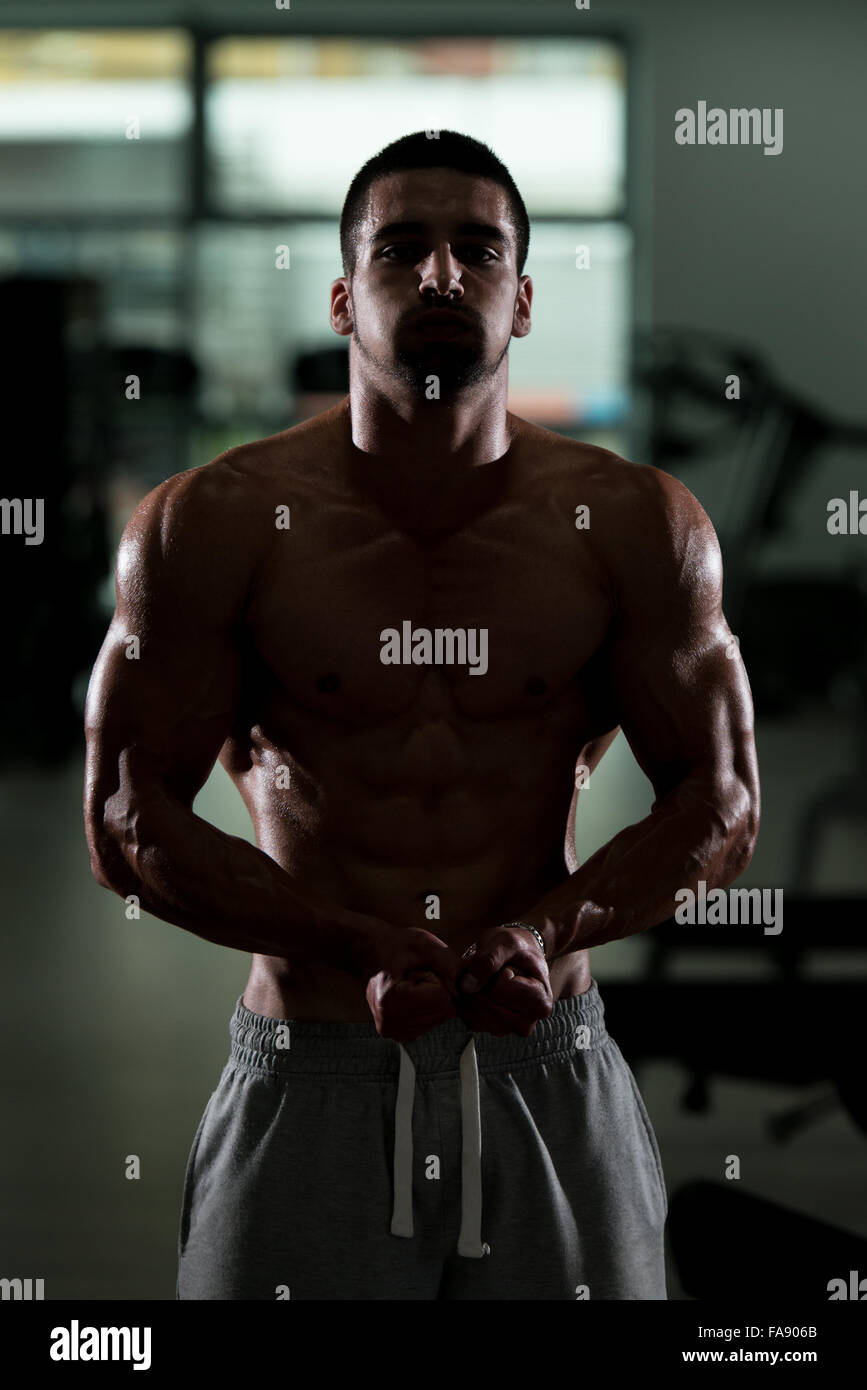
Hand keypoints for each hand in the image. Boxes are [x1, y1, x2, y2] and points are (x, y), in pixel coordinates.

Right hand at [364, 926, 461, 1042]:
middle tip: (415, 976)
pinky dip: (427, 1007)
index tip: (417, 969)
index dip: (437, 979)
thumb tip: (470, 984)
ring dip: (433, 999)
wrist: (367, 951)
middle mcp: (390, 1023)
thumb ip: (449, 962)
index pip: (443, 998)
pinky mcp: (399, 1034)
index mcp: (392, 1002)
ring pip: (440, 1018)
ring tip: (412, 983)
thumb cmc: (393, 945)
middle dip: (438, 991)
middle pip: (444, 1012)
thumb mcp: (424, 944)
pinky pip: (431, 1022)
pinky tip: (411, 994)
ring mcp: (394, 1032)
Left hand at [456, 925, 553, 1036]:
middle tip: (494, 970)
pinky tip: (476, 986)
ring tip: (486, 978)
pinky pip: (469, 1020)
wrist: (515, 955)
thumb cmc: (517, 948)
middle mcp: (526, 1023)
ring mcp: (507, 1029)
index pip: (500, 990)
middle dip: (482, 984)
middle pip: (487, 1006)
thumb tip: (467, 986)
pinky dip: (466, 1001)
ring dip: (472, 993)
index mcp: (541, 1002)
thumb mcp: (507, 943)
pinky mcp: (489, 1029)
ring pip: (477, 1016)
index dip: (498, 972)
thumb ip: (489, 960)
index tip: (509, 966)